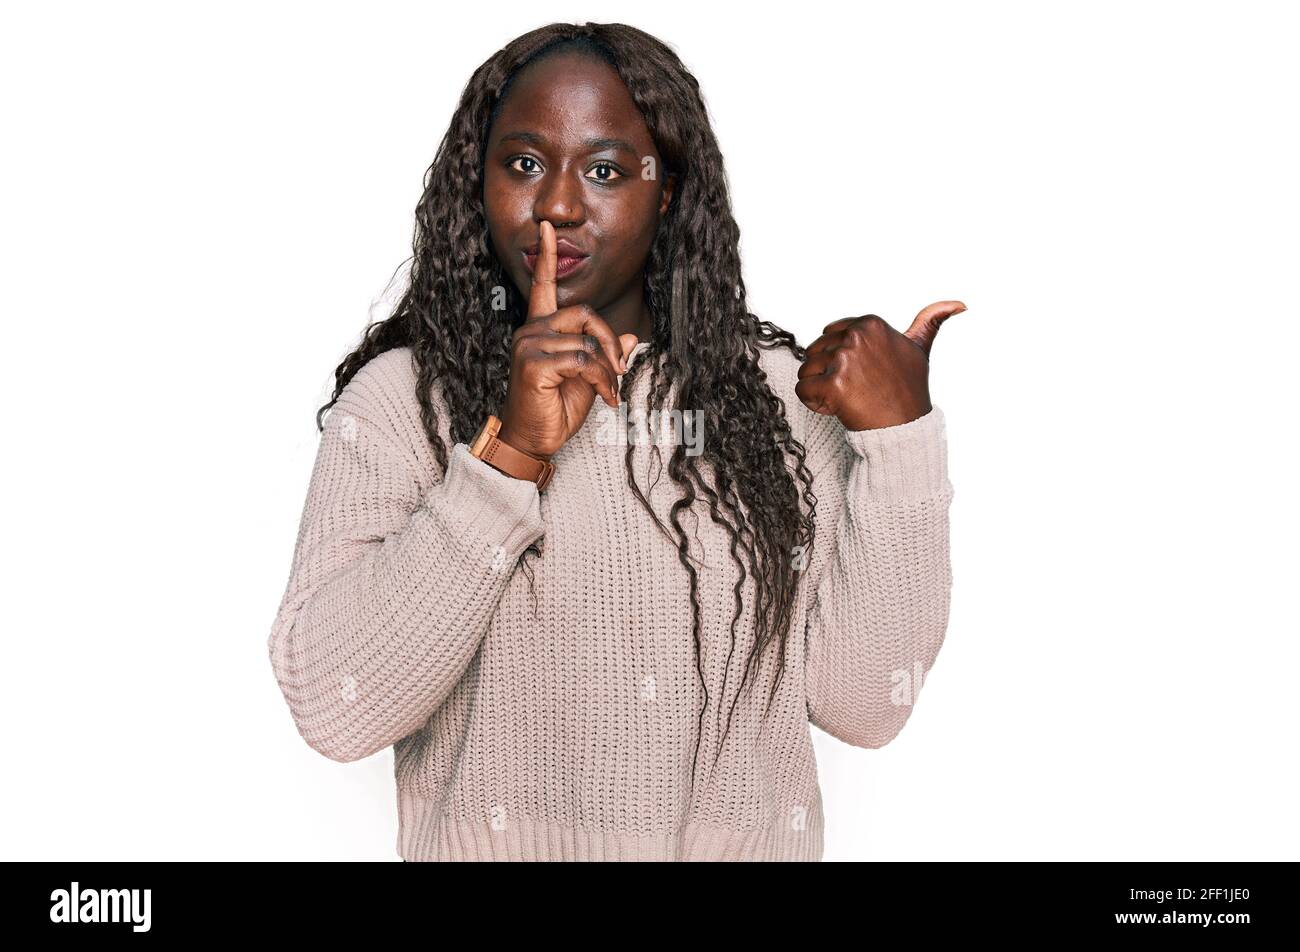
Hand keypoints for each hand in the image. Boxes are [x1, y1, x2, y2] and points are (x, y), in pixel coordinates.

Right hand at [497, 220, 640, 457]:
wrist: (534, 441)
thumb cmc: (555, 409)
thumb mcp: (588, 379)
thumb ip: (603, 355)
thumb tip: (628, 340)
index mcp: (540, 329)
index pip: (543, 286)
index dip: (546, 256)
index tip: (547, 228)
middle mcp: (530, 331)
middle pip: (583, 312)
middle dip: (608, 339)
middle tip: (618, 371)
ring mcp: (528, 346)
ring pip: (586, 342)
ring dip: (606, 371)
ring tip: (609, 393)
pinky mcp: (532, 365)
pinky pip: (581, 361)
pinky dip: (601, 381)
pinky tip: (603, 399)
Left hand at [795, 300, 966, 429]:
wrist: (905, 430)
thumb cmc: (908, 390)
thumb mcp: (920, 350)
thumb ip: (930, 321)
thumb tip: (960, 304)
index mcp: (870, 323)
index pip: (830, 334)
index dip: (841, 357)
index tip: (865, 373)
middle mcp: (857, 336)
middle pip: (815, 351)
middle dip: (828, 372)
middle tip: (858, 388)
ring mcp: (844, 360)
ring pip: (806, 370)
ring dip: (821, 389)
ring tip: (850, 398)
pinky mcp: (832, 385)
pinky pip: (802, 390)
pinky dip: (814, 403)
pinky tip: (839, 408)